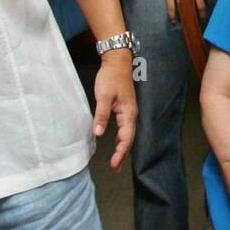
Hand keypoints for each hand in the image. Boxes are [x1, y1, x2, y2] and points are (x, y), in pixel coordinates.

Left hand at [92, 52, 136, 170]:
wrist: (117, 61)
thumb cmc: (111, 76)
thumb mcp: (104, 95)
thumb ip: (101, 115)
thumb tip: (98, 133)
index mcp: (128, 112)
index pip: (126, 137)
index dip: (121, 152)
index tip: (114, 164)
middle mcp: (131, 114)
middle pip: (129, 138)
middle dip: (123, 154)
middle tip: (115, 168)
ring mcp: (128, 111)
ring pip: (127, 134)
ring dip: (122, 147)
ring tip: (116, 161)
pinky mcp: (124, 108)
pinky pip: (124, 127)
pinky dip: (121, 138)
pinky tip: (117, 142)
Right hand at [159, 0, 206, 24]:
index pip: (201, 6)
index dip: (203, 15)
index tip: (204, 21)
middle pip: (192, 10)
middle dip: (195, 19)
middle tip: (196, 26)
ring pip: (182, 9)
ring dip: (184, 18)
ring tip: (186, 26)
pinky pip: (171, 6)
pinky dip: (172, 14)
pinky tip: (173, 20)